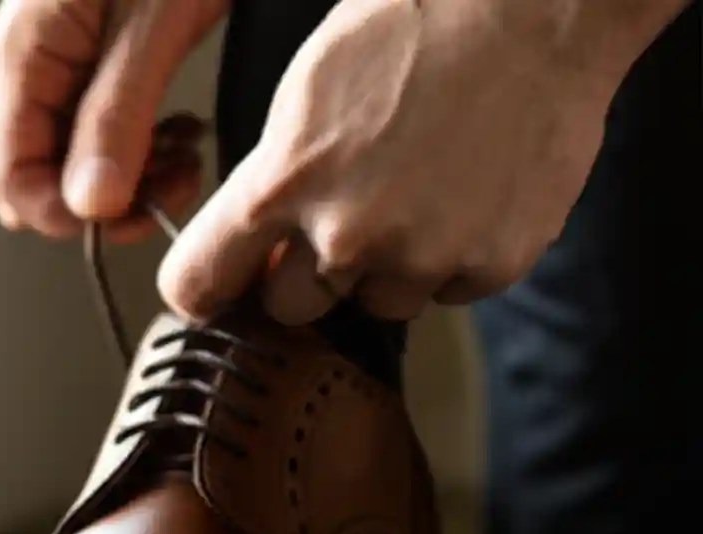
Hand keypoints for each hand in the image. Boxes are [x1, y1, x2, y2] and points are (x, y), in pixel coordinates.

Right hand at [0, 0, 226, 240]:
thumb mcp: (152, 26)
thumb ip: (116, 114)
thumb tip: (90, 204)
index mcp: (24, 53)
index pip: (9, 175)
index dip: (61, 213)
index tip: (123, 219)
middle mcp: (34, 64)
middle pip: (43, 175)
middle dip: (106, 199)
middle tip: (169, 189)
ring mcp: (66, 63)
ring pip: (80, 160)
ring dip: (135, 178)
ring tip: (187, 159)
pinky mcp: (104, 60)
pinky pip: (108, 131)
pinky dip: (147, 149)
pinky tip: (184, 136)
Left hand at [157, 0, 687, 322]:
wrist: (532, 10)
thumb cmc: (414, 28)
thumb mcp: (305, 94)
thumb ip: (273, 178)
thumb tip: (253, 241)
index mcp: (283, 183)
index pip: (198, 283)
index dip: (202, 289)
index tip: (210, 292)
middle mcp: (346, 234)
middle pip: (291, 307)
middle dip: (304, 274)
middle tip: (339, 220)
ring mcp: (422, 256)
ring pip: (375, 303)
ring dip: (384, 268)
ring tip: (417, 191)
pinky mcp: (489, 266)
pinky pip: (447, 291)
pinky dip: (451, 258)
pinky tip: (464, 194)